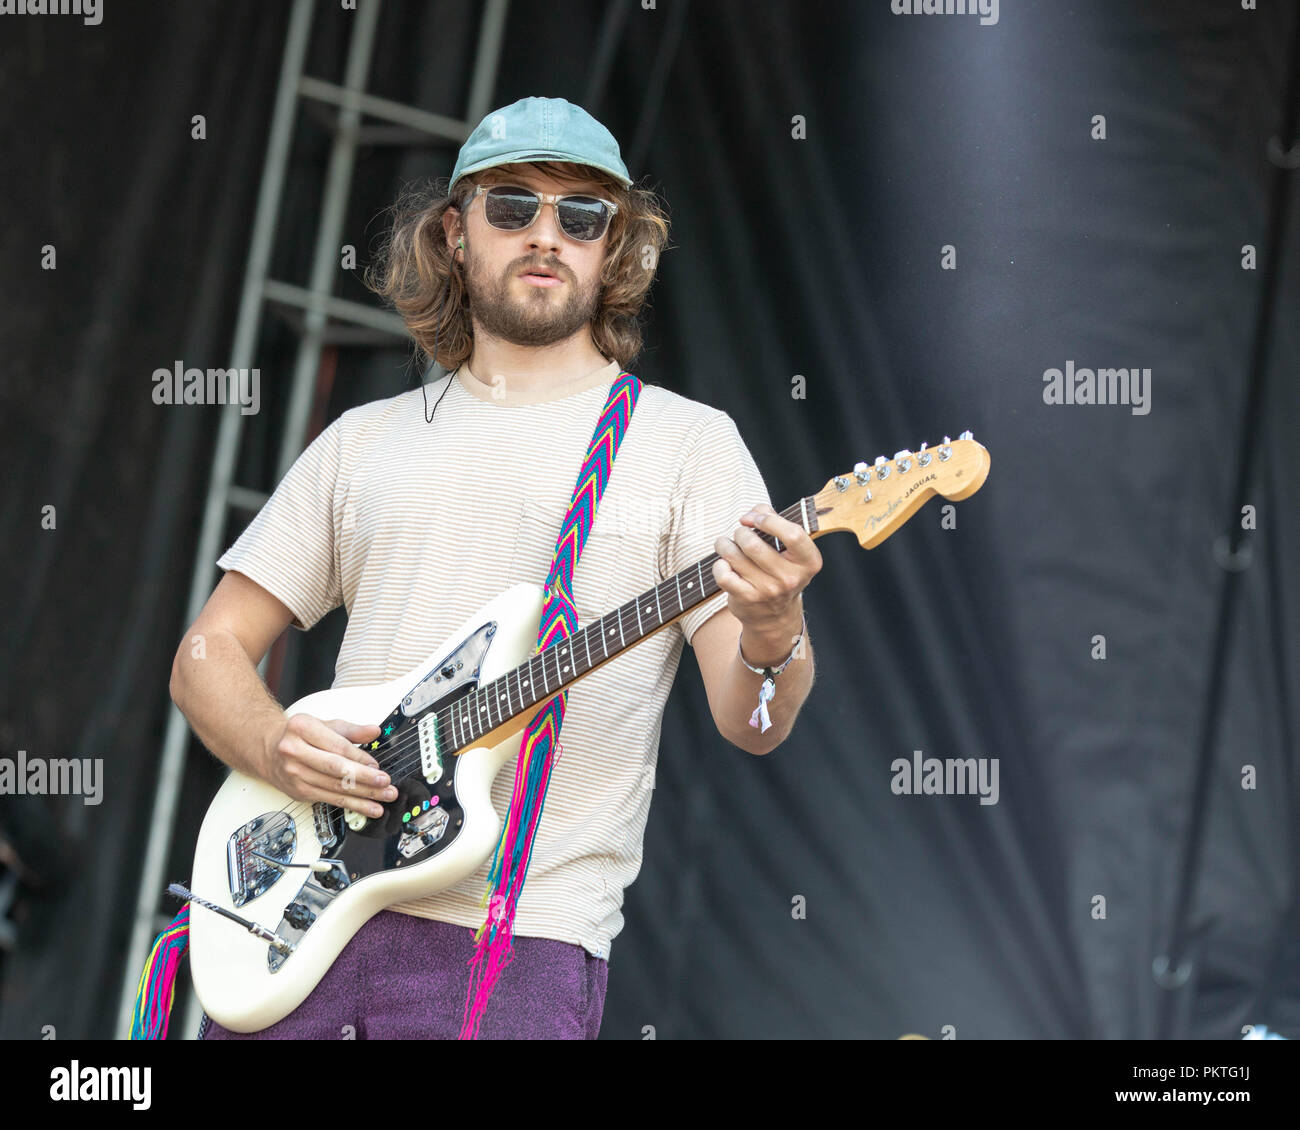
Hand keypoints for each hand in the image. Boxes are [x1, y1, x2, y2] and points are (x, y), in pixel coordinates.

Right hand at [261, 715, 397, 817]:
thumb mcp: (325, 724)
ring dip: (363, 795)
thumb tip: (374, 731)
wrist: (269, 750)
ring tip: (383, 797)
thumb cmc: (299, 735)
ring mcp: (295, 774)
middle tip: (384, 782)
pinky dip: (353, 805)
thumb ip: (351, 729)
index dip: (360, 757)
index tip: (376, 765)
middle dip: (364, 778)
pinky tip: (368, 807)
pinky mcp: (299, 791)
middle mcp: (295, 752)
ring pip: (335, 787)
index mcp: (302, 729)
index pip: (337, 747)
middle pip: (336, 769)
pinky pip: (330, 800)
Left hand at [713, 504, 821, 662]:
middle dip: (741, 533)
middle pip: (753, 543)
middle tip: (740, 535)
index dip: (769, 520)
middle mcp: (790, 578)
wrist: (774, 617)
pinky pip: (723, 573)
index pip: (793, 534)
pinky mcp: (747, 599)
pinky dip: (719, 564)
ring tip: (726, 545)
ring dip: (724, 544)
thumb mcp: (788, 550)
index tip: (755, 518)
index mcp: (808, 562)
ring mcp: (768, 590)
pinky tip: (725, 564)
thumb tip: (754, 512)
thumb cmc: (779, 572)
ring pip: (734, 554)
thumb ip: (775, 521)